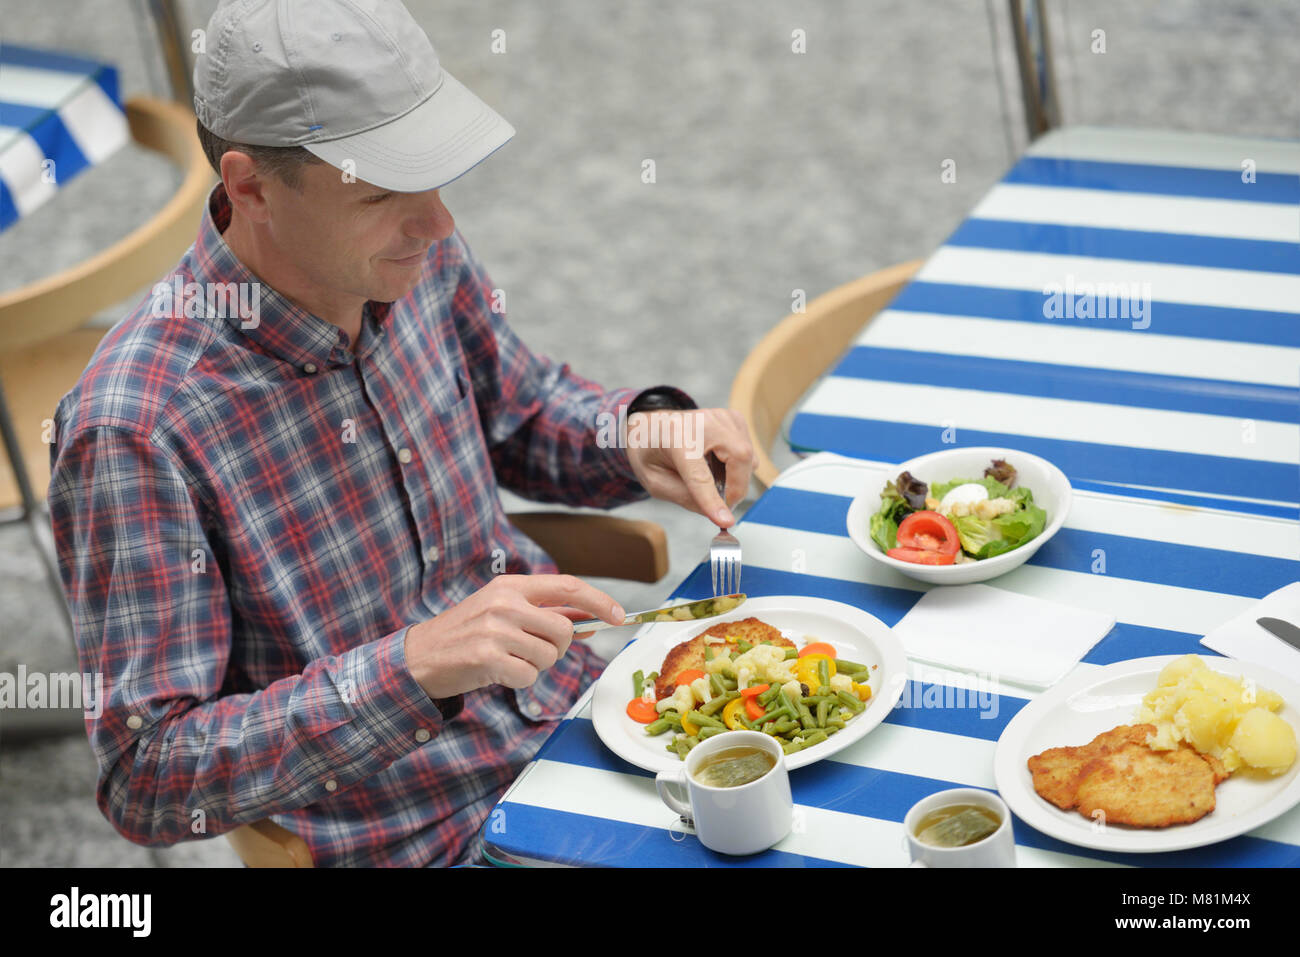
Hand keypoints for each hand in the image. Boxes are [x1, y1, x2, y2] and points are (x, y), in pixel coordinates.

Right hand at [403, 574, 623, 699]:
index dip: (599, 601)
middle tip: (533, 650)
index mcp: (511, 586)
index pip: (568, 585)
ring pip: (549, 656)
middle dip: (559, 647)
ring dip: (536, 666)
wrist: (419, 656)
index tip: (619, 616)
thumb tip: (589, 622)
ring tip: (508, 659)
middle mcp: (505, 603)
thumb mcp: (502, 611)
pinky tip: (498, 672)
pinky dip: (519, 680)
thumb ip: (544, 613)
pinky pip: (529, 676)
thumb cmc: (465, 634)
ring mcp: (495, 630)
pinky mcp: (488, 657)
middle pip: (564, 629)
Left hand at [625, 408, 756, 526]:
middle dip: (736, 488)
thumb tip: (718, 512)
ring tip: (711, 478)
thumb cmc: (652, 452)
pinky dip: (738, 467)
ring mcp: (722, 417)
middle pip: (739, 457)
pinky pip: (749, 453)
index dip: (713, 499)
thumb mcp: (656, 482)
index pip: (699, 474)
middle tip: (722, 505)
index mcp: (675, 436)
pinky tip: (718, 464)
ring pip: (748, 458)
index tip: (726, 521)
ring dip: (736, 478)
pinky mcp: (734, 419)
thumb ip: (686, 498)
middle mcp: (702, 421)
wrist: (653, 425)